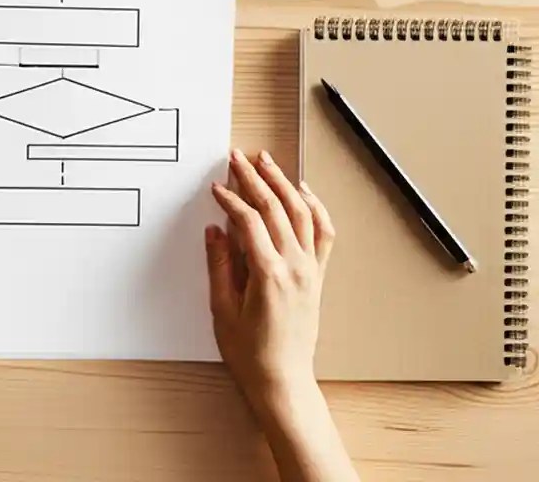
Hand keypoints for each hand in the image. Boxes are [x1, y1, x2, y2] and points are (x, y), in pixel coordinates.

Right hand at [206, 149, 334, 414]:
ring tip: (267, 163)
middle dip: (254, 179)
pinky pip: (322, 233)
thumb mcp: (223, 310)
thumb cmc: (250, 353)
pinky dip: (314, 208)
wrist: (283, 379)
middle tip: (237, 159)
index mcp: (269, 274)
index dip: (230, 200)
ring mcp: (310, 270)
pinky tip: (302, 192)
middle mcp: (295, 267)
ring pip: (301, 213)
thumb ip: (220, 265)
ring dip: (283, 184)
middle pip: (276, 208)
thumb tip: (216, 231)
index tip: (216, 187)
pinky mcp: (317, 276)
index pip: (248, 222)